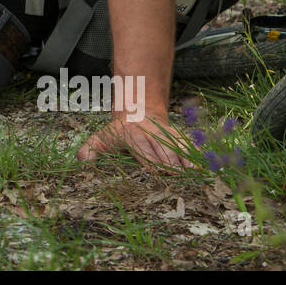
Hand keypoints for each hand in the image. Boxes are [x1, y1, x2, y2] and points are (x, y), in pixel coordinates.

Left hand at [77, 113, 194, 172]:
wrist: (137, 109)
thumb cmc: (117, 131)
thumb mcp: (100, 137)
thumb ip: (89, 150)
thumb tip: (83, 161)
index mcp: (131, 133)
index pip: (141, 146)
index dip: (149, 159)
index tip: (156, 172)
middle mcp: (150, 131)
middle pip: (162, 146)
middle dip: (169, 161)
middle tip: (176, 175)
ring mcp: (165, 132)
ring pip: (177, 143)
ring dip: (185, 157)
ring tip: (194, 172)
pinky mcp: (176, 134)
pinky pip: (187, 143)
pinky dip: (195, 153)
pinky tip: (202, 165)